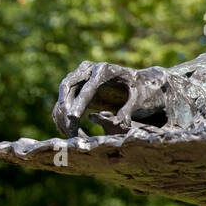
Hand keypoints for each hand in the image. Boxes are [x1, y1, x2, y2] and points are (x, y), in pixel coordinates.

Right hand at [52, 61, 171, 136]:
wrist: (141, 84)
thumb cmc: (144, 91)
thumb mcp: (141, 99)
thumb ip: (131, 109)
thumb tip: (120, 123)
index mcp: (105, 70)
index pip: (88, 87)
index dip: (79, 103)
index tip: (73, 119)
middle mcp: (89, 69)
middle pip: (68, 87)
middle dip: (66, 111)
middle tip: (70, 132)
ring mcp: (81, 77)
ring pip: (63, 95)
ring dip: (62, 116)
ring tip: (71, 136)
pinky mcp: (78, 88)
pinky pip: (64, 102)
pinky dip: (63, 116)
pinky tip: (69, 132)